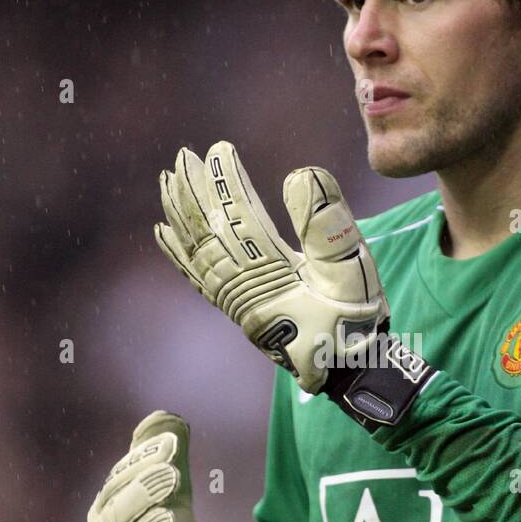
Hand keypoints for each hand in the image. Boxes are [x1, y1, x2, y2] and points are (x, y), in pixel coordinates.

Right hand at [86, 411, 213, 521]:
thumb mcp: (172, 493)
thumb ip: (167, 457)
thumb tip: (166, 416)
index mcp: (107, 510)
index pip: (120, 483)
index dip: (144, 463)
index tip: (172, 447)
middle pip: (117, 516)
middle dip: (143, 493)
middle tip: (173, 475)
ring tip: (171, 519)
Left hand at [154, 141, 389, 393]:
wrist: (349, 373)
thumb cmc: (356, 321)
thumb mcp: (353, 269)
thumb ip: (328, 223)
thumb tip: (298, 175)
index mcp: (274, 276)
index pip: (240, 220)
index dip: (227, 182)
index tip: (218, 148)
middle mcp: (245, 290)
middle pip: (210, 234)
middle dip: (194, 192)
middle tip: (183, 156)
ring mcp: (236, 302)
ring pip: (198, 252)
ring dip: (181, 215)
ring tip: (168, 180)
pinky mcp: (237, 310)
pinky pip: (197, 279)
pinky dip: (178, 253)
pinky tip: (164, 231)